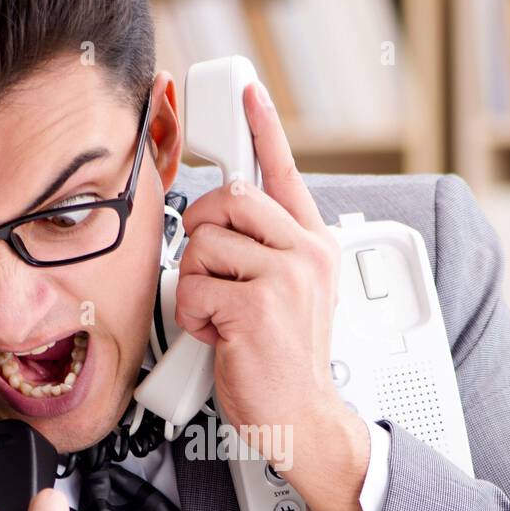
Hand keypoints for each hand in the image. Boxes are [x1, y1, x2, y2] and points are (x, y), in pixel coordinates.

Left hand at [176, 81, 369, 510]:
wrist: (301, 417)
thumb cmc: (286, 361)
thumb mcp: (290, 294)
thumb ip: (265, 251)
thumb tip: (222, 217)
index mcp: (315, 246)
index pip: (286, 173)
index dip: (264, 129)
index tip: (248, 92)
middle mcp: (306, 254)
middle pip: (229, 198)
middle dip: (203, 231)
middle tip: (211, 269)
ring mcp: (285, 278)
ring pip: (204, 244)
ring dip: (197, 285)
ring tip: (222, 315)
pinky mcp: (255, 306)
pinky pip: (194, 288)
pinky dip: (194, 317)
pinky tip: (221, 336)